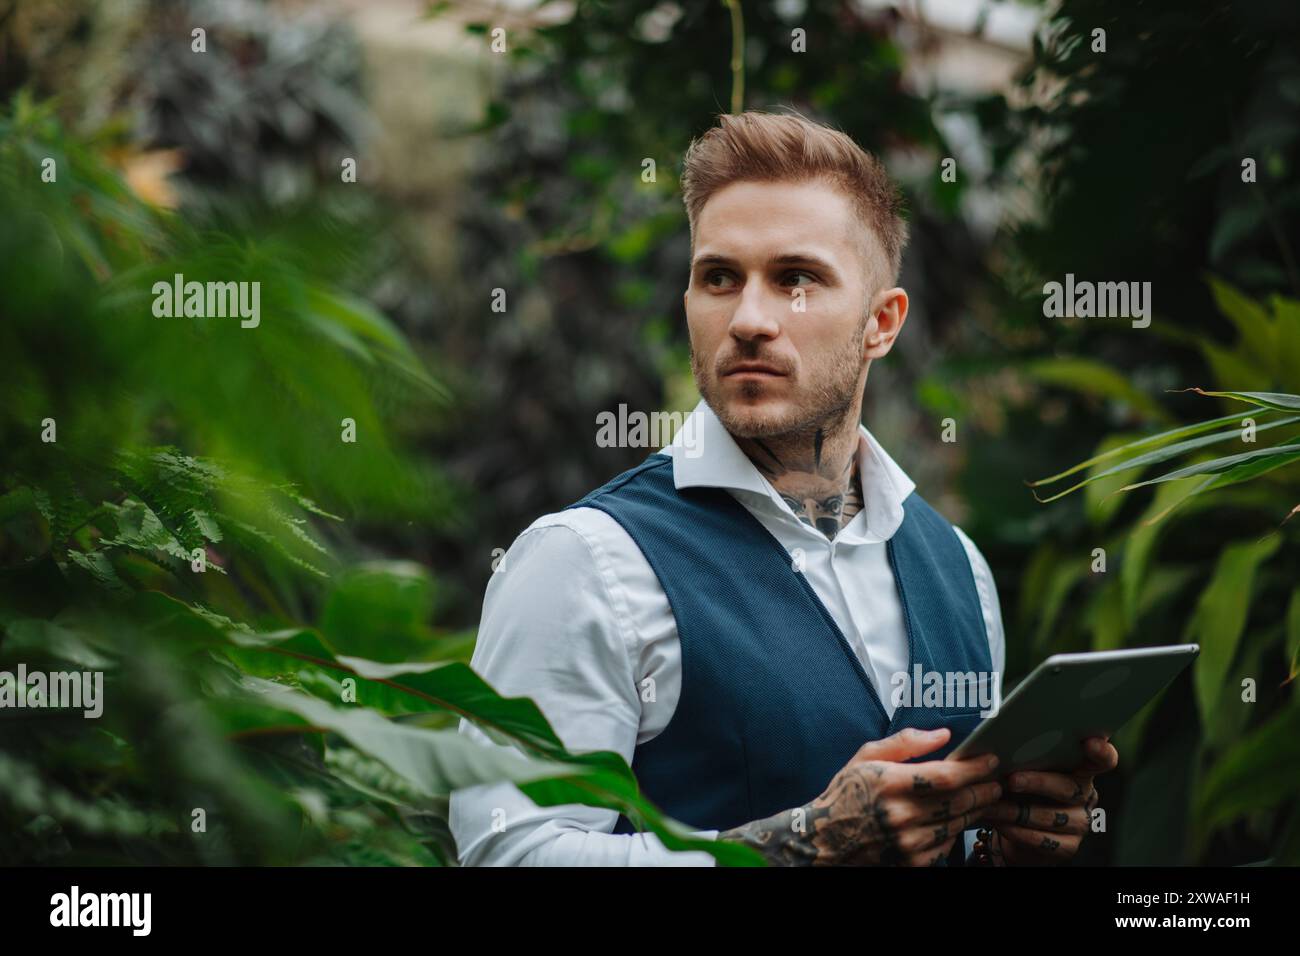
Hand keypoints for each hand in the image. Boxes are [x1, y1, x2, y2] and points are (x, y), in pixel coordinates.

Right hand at [719, 726, 1002, 865]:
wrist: (826, 839)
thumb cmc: (847, 792)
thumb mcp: (866, 756)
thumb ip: (906, 742)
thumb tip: (943, 734)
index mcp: (890, 783)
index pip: (947, 776)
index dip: (975, 768)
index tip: (991, 760)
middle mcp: (901, 814)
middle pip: (960, 801)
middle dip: (985, 789)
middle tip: (996, 780)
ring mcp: (908, 842)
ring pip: (958, 823)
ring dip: (977, 809)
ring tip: (984, 797)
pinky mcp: (912, 861)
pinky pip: (947, 844)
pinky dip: (958, 829)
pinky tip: (959, 817)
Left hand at [980, 735, 1117, 864]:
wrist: (1015, 828)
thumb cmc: (1020, 788)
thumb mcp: (1023, 768)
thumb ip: (1024, 756)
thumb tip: (1003, 744)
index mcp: (1080, 769)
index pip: (1102, 760)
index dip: (1102, 752)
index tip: (1090, 742)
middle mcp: (1085, 795)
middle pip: (1069, 787)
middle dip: (1038, 782)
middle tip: (1012, 780)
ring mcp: (1080, 822)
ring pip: (1053, 816)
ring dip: (1017, 810)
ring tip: (992, 803)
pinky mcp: (1068, 846)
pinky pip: (1044, 839)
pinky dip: (1018, 831)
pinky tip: (1000, 823)